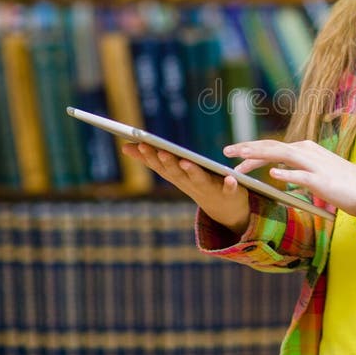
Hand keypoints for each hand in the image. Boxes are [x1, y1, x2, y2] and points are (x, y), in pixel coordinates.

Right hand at [121, 143, 250, 232]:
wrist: (225, 211)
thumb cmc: (195, 185)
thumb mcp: (173, 173)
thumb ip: (152, 160)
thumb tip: (125, 147)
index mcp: (178, 178)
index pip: (161, 166)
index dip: (149, 156)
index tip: (139, 143)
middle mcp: (191, 184)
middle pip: (178, 173)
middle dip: (168, 162)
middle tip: (160, 151)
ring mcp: (210, 189)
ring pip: (200, 180)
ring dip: (192, 172)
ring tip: (186, 162)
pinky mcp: (230, 192)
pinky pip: (229, 189)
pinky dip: (229, 185)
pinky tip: (230, 178)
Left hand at [223, 139, 355, 217]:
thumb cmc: (343, 184)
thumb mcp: (315, 173)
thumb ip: (297, 170)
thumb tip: (278, 170)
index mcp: (305, 149)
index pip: (273, 147)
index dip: (252, 149)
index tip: (234, 154)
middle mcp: (308, 151)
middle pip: (272, 147)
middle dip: (247, 149)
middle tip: (226, 152)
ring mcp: (315, 164)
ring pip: (281, 156)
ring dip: (259, 157)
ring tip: (240, 160)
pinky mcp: (323, 180)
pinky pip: (301, 176)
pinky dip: (286, 174)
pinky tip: (272, 176)